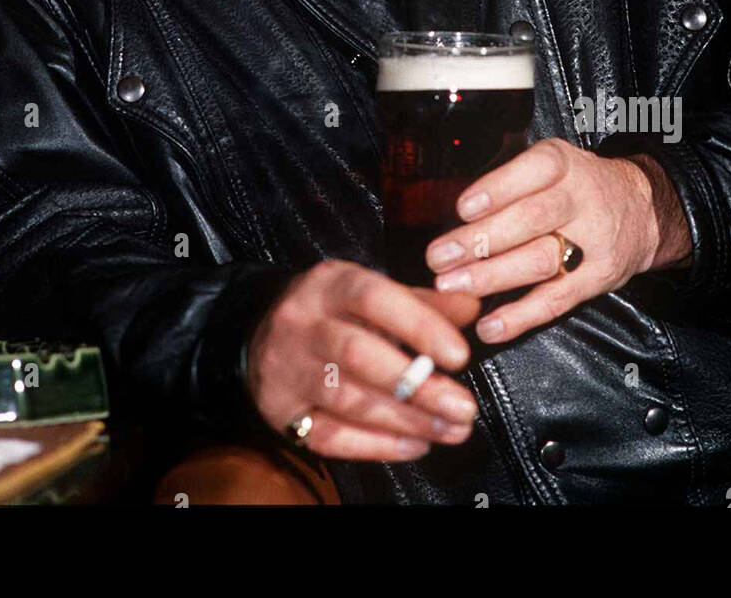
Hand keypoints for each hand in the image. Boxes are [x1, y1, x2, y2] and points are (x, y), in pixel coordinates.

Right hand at [246, 259, 482, 460]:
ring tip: (451, 430)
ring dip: (407, 420)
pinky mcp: (280, 411)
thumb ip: (422, 302)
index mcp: (329, 284)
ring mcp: (286, 369)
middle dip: (418, 386)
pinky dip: (377, 445)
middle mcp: (302, 323)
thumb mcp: (370, 292)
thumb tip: (472, 307)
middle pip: (359, 354)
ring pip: (347, 400)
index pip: (374, 299)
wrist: (258, 333)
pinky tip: (415, 445)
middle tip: (465, 408)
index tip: (460, 355)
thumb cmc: (331, 312)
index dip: (419, 326)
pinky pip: (330, 436)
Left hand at [425, 140, 691, 344]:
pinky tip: (489, 325)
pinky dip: (520, 317)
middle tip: (439, 257)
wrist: (643, 209)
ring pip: (541, 261)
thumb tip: (453, 211)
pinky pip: (557, 301)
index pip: (535, 170)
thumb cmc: (577, 185)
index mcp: (564, 164)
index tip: (463, 209)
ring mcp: (593, 242)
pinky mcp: (598, 279)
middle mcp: (580, 200)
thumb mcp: (551, 162)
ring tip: (452, 286)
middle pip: (532, 220)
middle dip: (481, 240)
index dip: (498, 189)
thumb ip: (509, 180)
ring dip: (492, 277)